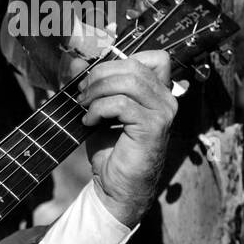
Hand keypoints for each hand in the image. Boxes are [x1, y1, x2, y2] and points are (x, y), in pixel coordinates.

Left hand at [69, 49, 177, 227]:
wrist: (116, 185)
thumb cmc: (110, 148)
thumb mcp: (97, 109)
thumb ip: (90, 85)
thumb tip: (76, 61)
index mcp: (158, 91)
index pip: (154, 57)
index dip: (121, 60)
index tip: (96, 78)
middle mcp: (166, 99)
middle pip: (133, 66)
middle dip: (100, 75)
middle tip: (82, 94)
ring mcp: (162, 112)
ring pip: (128, 82)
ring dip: (97, 92)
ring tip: (84, 107)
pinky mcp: (153, 127)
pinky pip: (121, 105)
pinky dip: (99, 110)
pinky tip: (90, 122)